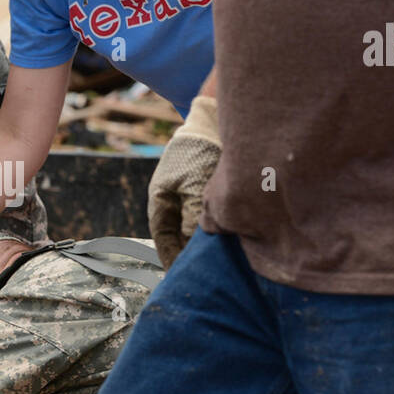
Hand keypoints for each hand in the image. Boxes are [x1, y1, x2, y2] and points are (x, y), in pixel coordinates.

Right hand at [148, 96, 221, 268]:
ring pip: (195, 225)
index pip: (163, 237)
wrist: (215, 117)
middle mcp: (172, 198)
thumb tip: (198, 248)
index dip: (171, 258)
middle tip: (203, 273)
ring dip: (205, 240)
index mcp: (160, 199)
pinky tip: (234, 235)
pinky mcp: (205, 187)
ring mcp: (187, 192)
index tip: (182, 276)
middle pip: (178, 233)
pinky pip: (209, 213)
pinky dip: (218, 225)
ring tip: (221, 259)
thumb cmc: (200, 150)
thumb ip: (195, 220)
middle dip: (188, 253)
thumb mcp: (195, 188)